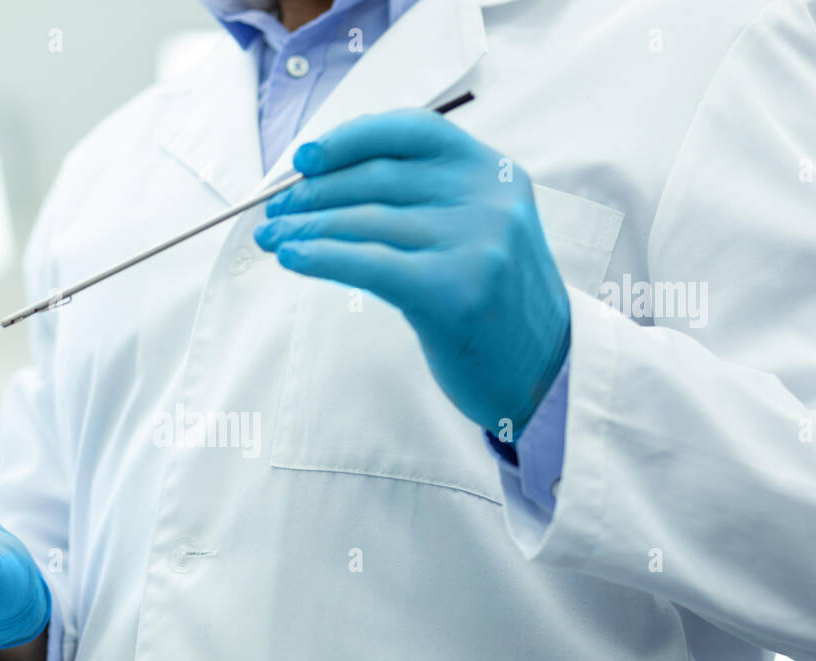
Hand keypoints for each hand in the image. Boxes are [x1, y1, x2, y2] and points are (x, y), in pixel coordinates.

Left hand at [254, 108, 570, 436]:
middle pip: (377, 180)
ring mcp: (475, 244)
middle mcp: (487, 200)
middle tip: (273, 212)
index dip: (350, 139)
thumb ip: (424, 199)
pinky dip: (320, 257)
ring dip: (305, 228)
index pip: (411, 131)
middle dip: (313, 194)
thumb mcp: (476, 231)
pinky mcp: (454, 292)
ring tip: (270, 238)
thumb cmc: (493, 303)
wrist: (545, 373)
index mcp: (493, 173)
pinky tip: (291, 258)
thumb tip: (323, 184)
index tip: (305, 159)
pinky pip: (368, 264)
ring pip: (365, 222)